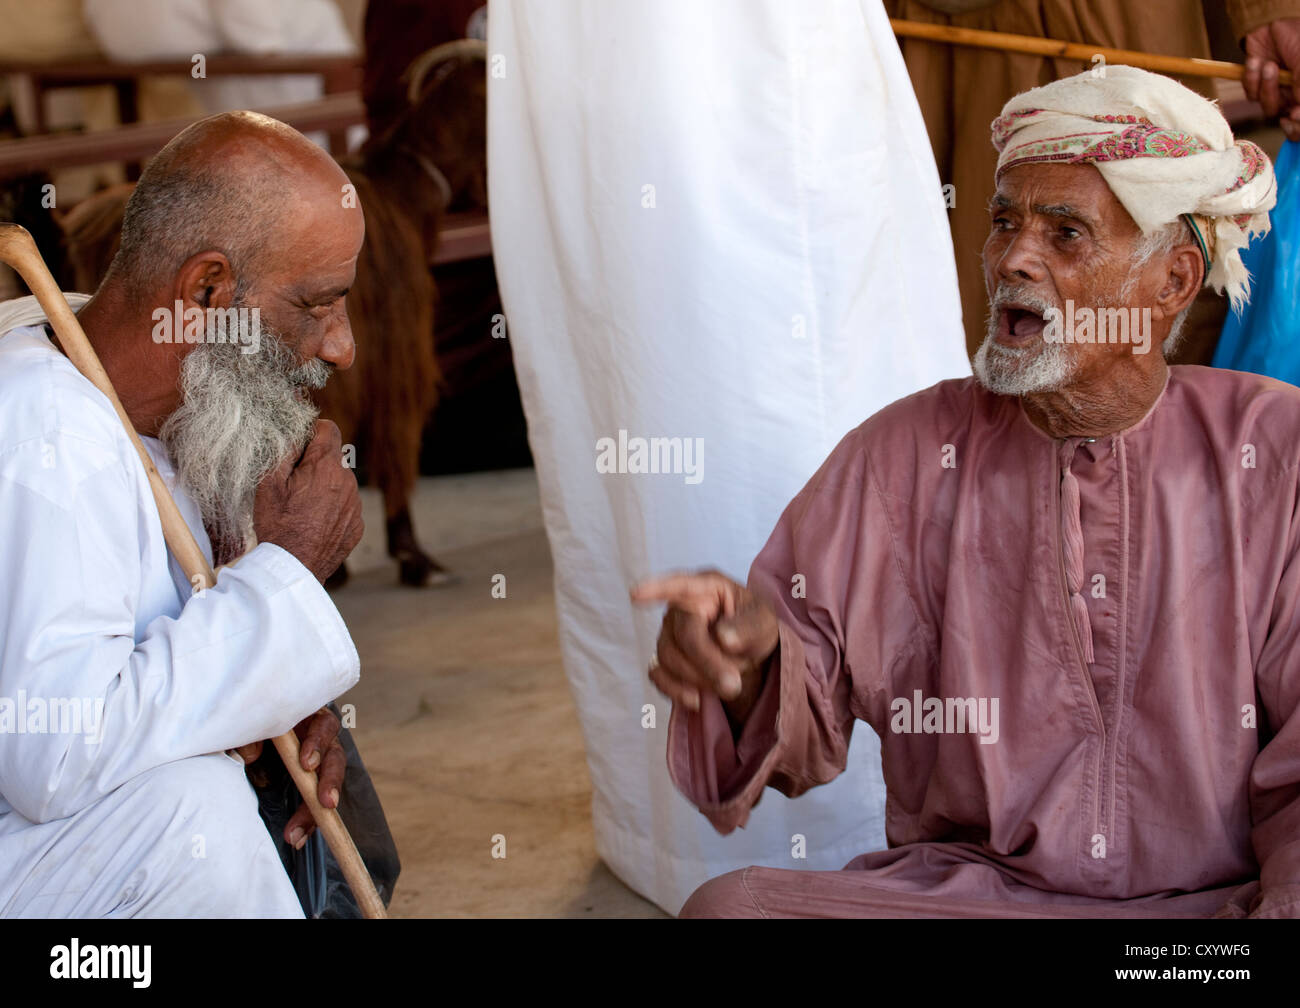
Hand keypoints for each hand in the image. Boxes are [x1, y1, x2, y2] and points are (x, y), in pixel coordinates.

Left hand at [235, 707, 345, 848]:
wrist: (246, 725)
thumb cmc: (251, 719)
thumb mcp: (249, 723)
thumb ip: (249, 733)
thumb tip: (251, 753)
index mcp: (308, 716)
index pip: (323, 726)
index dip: (318, 744)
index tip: (307, 764)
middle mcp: (320, 738)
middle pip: (335, 757)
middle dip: (330, 781)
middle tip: (326, 802)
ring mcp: (318, 759)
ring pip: (326, 785)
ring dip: (316, 809)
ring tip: (300, 833)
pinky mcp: (311, 780)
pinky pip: (316, 801)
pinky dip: (307, 820)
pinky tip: (297, 837)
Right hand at [253, 419, 363, 582]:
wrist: (294, 567)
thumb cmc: (277, 524)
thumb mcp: (269, 483)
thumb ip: (285, 452)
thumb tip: (296, 436)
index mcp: (326, 466)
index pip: (328, 429)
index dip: (312, 431)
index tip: (301, 441)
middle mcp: (348, 482)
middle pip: (333, 458)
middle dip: (316, 463)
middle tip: (294, 483)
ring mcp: (356, 504)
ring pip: (341, 483)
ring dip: (325, 487)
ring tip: (302, 508)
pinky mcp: (358, 524)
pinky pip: (346, 506)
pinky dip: (333, 509)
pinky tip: (314, 523)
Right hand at [631, 569, 779, 725]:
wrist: (749, 652)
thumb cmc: (754, 627)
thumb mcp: (765, 622)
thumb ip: (749, 627)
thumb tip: (722, 638)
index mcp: (707, 588)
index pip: (680, 585)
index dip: (657, 589)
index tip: (635, 594)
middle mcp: (681, 607)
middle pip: (682, 636)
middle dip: (707, 663)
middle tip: (733, 684)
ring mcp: (669, 633)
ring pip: (668, 658)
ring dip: (698, 678)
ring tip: (729, 686)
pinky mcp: (664, 659)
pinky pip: (658, 674)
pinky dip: (676, 690)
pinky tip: (697, 700)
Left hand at [1243, 18, 1299, 141]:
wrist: (1275, 23)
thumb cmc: (1297, 40)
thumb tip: (1299, 108)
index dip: (1298, 124)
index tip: (1293, 116)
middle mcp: (1292, 95)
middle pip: (1285, 119)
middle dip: (1280, 105)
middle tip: (1281, 102)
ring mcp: (1275, 91)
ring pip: (1267, 107)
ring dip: (1266, 87)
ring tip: (1269, 65)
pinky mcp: (1256, 85)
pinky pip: (1251, 94)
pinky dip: (1252, 79)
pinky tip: (1256, 62)